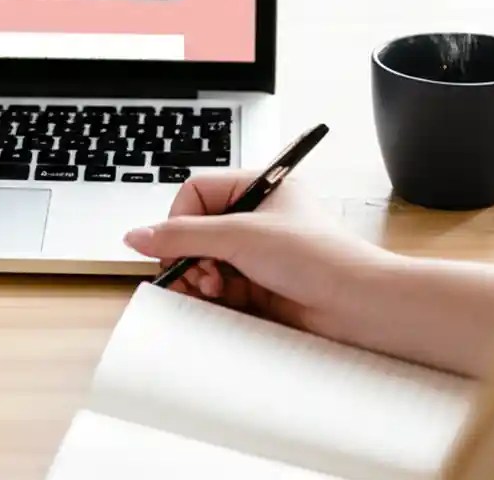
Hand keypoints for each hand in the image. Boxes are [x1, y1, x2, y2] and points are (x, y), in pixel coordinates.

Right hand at [124, 172, 395, 338]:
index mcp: (259, 188)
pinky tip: (219, 300)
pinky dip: (211, 296)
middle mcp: (257, 218)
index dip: (180, 218)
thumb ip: (183, 235)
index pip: (197, 192)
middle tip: (195, 271)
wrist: (357, 305)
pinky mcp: (258, 286)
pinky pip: (217, 288)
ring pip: (203, 261)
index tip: (176, 242)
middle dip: (188, 253)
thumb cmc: (318, 257)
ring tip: (211, 287)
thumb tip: (136, 235)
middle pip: (195, 230)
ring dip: (199, 276)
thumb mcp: (241, 235)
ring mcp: (257, 254)